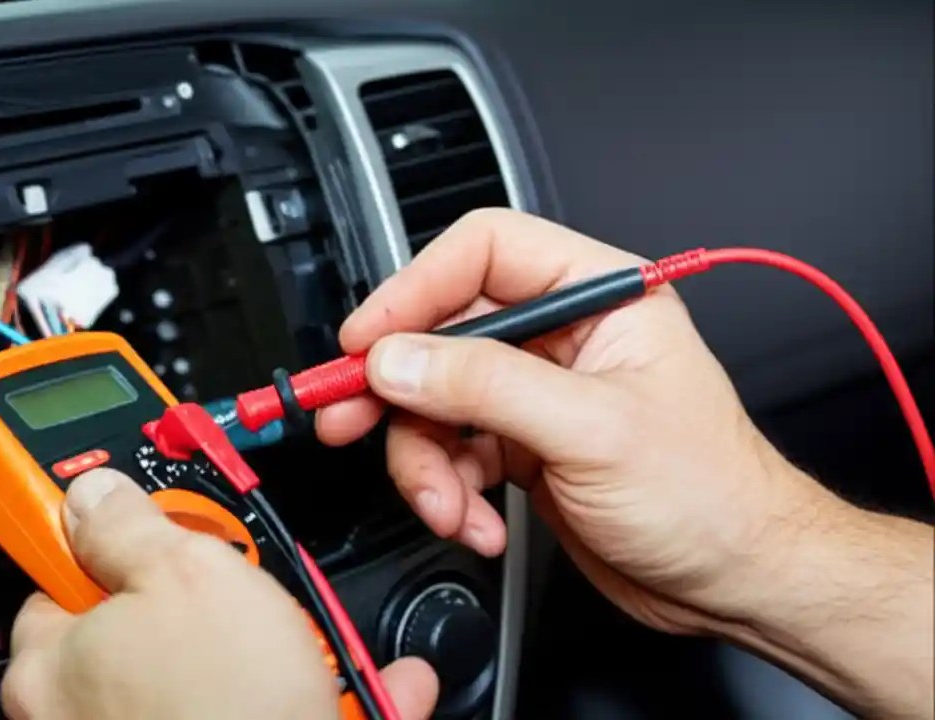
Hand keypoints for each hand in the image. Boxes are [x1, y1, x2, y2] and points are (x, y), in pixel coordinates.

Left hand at [1, 468, 439, 719]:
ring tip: (314, 640)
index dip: (111, 544)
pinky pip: (257, 712)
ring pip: (209, 677)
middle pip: (137, 628)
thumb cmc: (226, 705)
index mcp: (53, 665)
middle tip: (241, 587)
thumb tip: (95, 494)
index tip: (152, 533)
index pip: (55, 581)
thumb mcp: (187, 570)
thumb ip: (129, 525)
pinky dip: (312, 701)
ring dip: (268, 652)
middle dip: (200, 601)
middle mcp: (82, 716)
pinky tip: (363, 687)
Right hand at [317, 208, 824, 633]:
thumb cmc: (712, 495)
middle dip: (395, 386)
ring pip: (434, 401)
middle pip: (442, 332)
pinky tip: (474, 521)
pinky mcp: (520, 448)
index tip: (367, 338)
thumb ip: (487, 387)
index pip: (483, 252)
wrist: (736, 580)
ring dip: (423, 460)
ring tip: (446, 505)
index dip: (416, 288)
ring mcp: (535, 394)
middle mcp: (560, 337)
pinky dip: (446, 492)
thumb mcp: (594, 431)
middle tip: (347, 417)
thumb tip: (400, 358)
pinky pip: (449, 453)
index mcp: (597, 296)